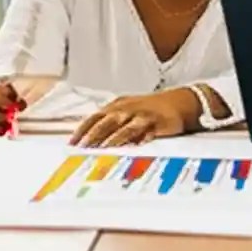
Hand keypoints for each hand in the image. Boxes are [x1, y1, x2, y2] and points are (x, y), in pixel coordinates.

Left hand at [70, 92, 191, 147]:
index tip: (73, 142)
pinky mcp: (158, 123)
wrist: (178, 102)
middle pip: (107, 121)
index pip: (95, 117)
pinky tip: (135, 146)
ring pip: (126, 126)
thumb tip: (88, 139)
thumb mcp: (126, 111)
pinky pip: (148, 132)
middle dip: (94, 134)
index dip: (83, 129)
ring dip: (115, 137)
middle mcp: (128, 109)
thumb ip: (109, 123)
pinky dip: (141, 138)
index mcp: (117, 106)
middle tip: (83, 146)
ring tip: (104, 147)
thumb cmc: (148, 109)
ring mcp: (142, 115)